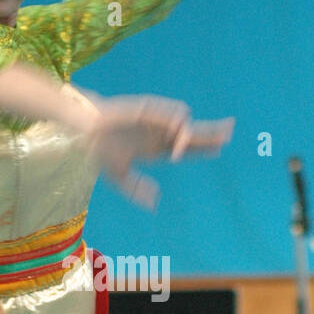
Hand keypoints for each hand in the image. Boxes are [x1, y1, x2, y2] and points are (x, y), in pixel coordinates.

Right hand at [85, 95, 233, 209]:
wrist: (83, 134)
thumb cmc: (101, 152)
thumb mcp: (120, 178)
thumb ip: (136, 190)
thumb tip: (155, 203)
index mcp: (157, 148)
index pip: (187, 148)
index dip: (203, 149)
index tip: (220, 150)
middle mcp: (159, 134)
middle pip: (191, 133)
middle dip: (211, 132)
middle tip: (230, 131)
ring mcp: (152, 121)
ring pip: (181, 123)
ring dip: (190, 132)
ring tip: (194, 143)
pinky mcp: (142, 110)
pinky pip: (163, 111)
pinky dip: (173, 115)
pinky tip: (182, 121)